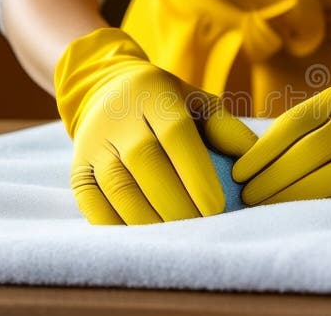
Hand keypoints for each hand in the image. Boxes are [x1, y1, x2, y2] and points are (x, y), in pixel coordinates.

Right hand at [55, 28, 256, 224]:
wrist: (108, 93)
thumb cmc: (169, 106)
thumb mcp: (199, 104)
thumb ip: (226, 129)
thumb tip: (253, 160)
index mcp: (154, 95)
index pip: (175, 134)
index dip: (195, 173)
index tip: (216, 207)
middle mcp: (118, 118)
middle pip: (145, 164)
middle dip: (176, 203)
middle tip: (203, 228)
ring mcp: (92, 144)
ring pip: (118, 188)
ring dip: (149, 220)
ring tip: (179, 238)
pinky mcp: (77, 170)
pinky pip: (93, 205)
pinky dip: (118, 226)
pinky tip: (145, 238)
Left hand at [232, 73, 330, 204]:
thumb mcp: (330, 107)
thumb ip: (295, 127)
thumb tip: (247, 161)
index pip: (293, 127)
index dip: (261, 153)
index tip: (238, 173)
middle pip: (307, 158)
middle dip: (271, 181)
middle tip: (247, 197)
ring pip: (327, 185)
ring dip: (289, 201)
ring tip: (264, 208)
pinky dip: (320, 211)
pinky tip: (299, 215)